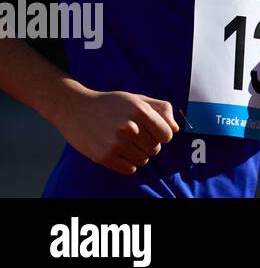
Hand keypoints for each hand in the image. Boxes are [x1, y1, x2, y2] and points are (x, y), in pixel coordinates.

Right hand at [52, 87, 178, 175]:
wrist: (75, 109)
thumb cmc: (111, 104)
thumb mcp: (138, 98)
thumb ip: (161, 109)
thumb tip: (176, 129)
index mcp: (140, 111)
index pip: (167, 135)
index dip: (162, 135)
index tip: (152, 132)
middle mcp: (129, 127)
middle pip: (155, 149)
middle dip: (149, 145)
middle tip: (135, 137)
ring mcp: (116, 143)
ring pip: (143, 160)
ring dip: (138, 155)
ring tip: (126, 143)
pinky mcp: (104, 156)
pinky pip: (129, 169)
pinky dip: (128, 164)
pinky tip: (119, 152)